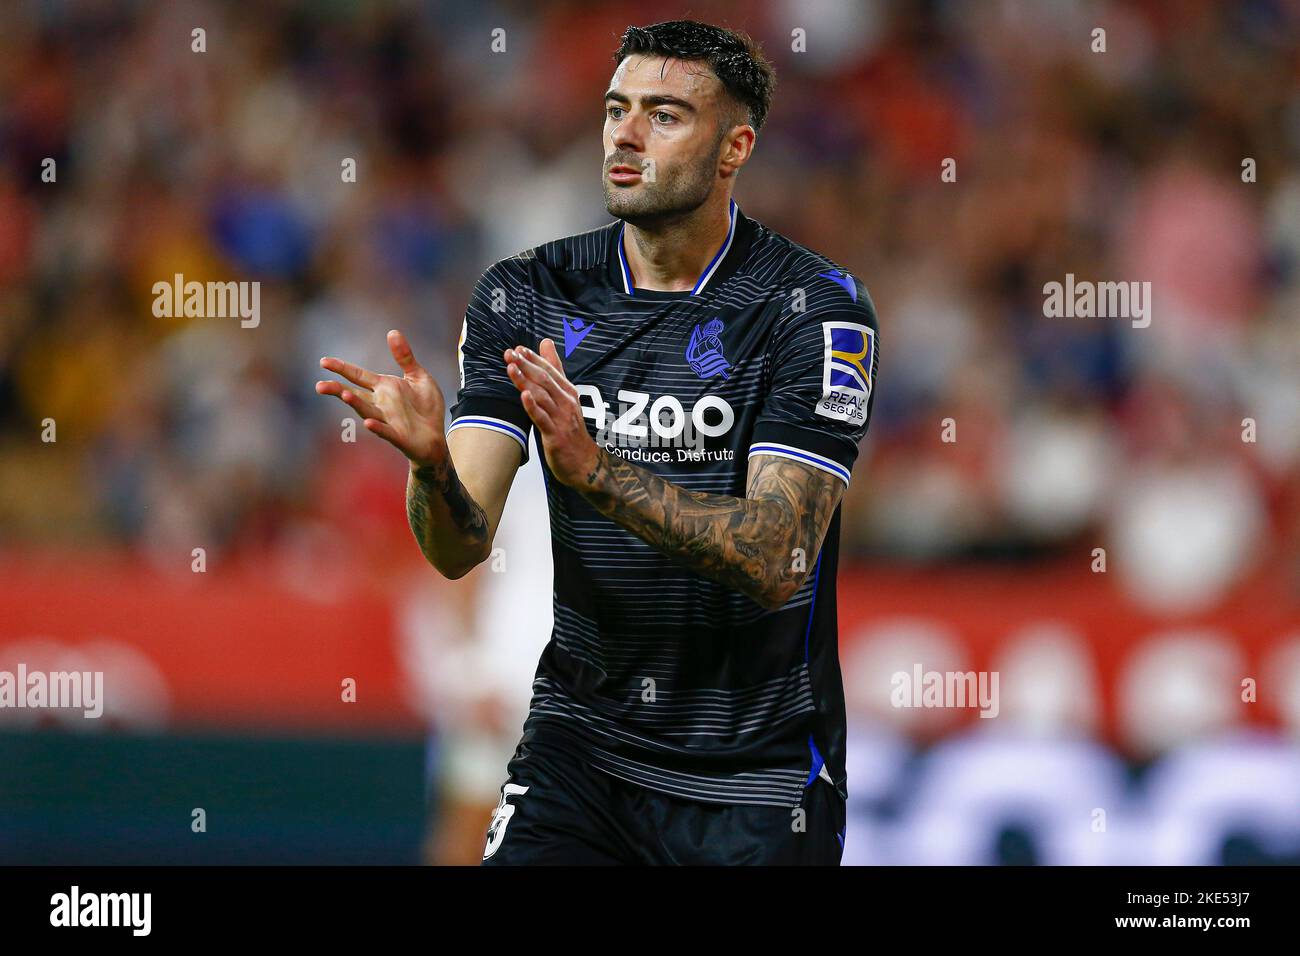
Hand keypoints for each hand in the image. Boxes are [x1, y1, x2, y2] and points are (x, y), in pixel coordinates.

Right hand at [316, 330, 447, 468]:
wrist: (437, 434)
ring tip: (344, 395)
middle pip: (355, 395)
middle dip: (338, 390)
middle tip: (319, 386)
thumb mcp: (419, 377)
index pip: (359, 376)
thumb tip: (392, 332)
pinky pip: (385, 431)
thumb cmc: (426, 406)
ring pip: (366, 411)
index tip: (324, 362)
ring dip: (355, 404)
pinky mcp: (398, 435)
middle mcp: (381, 403)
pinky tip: (368, 423)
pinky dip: (376, 427)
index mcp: (384, 387)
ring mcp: (388, 420)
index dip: (342, 368)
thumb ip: (405, 357)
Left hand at [505, 338, 597, 486]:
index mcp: (568, 392)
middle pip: (544, 380)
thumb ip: (555, 369)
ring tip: (511, 368)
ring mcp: (562, 418)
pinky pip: (543, 419)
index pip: (550, 370)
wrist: (584, 462)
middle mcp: (566, 402)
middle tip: (510, 354)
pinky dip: (533, 407)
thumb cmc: (571, 428)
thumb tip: (546, 342)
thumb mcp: (564, 396)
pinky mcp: (556, 435)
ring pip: (542, 396)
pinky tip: (524, 396)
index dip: (534, 359)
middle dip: (526, 365)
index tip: (518, 349)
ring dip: (525, 381)